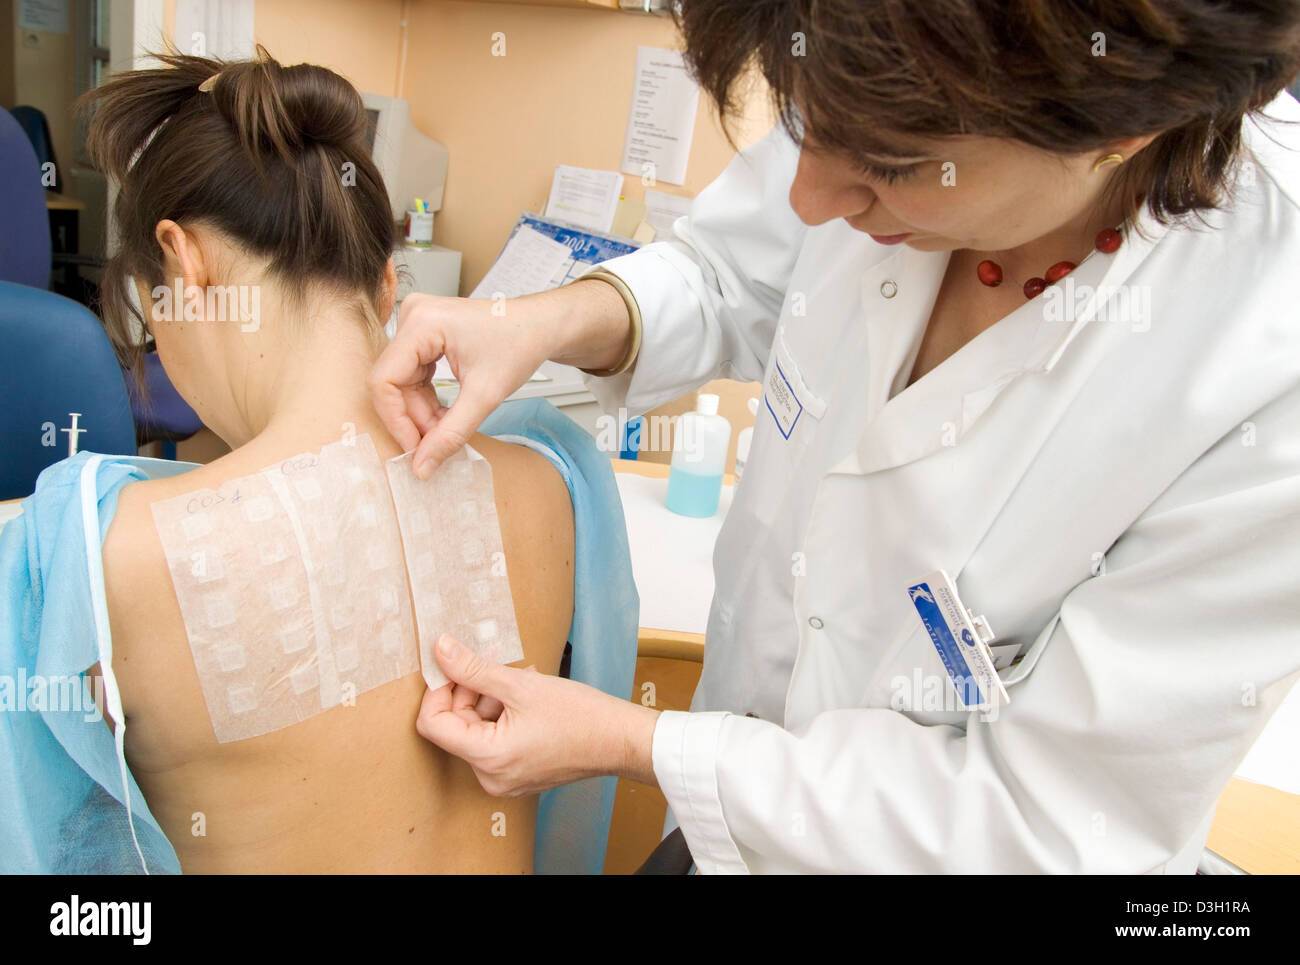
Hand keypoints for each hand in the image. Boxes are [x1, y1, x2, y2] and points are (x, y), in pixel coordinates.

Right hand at [368, 293, 550, 477]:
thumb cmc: (520, 344)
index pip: (385, 380)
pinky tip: (445, 415)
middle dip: (414, 419)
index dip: (396, 420)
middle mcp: (413, 317)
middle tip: (436, 444)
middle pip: (393, 384)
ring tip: (446, 429)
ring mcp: (416, 325)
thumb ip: (451, 434)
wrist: (540, 326)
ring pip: (402, 384)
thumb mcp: (485, 395)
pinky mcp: (423, 335)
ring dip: (421, 413)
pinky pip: (412, 376)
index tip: (415, 449)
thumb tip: (422, 466)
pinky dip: (427, 400)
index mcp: (422, 323)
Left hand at [415, 634, 660, 795]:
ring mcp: (505, 779)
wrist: (621, 741)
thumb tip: (440, 649)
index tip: (452, 665)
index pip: (433, 724)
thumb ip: (474, 668)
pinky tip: (527, 696)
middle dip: (470, 691)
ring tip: (522, 679)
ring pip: (477, 731)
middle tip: (496, 664)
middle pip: (456, 727)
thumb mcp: (521, 684)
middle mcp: (491, 777)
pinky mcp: (520, 775)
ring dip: (490, 699)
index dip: (437, 690)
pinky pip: (496, 741)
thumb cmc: (579, 715)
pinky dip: (504, 715)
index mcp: (488, 758)